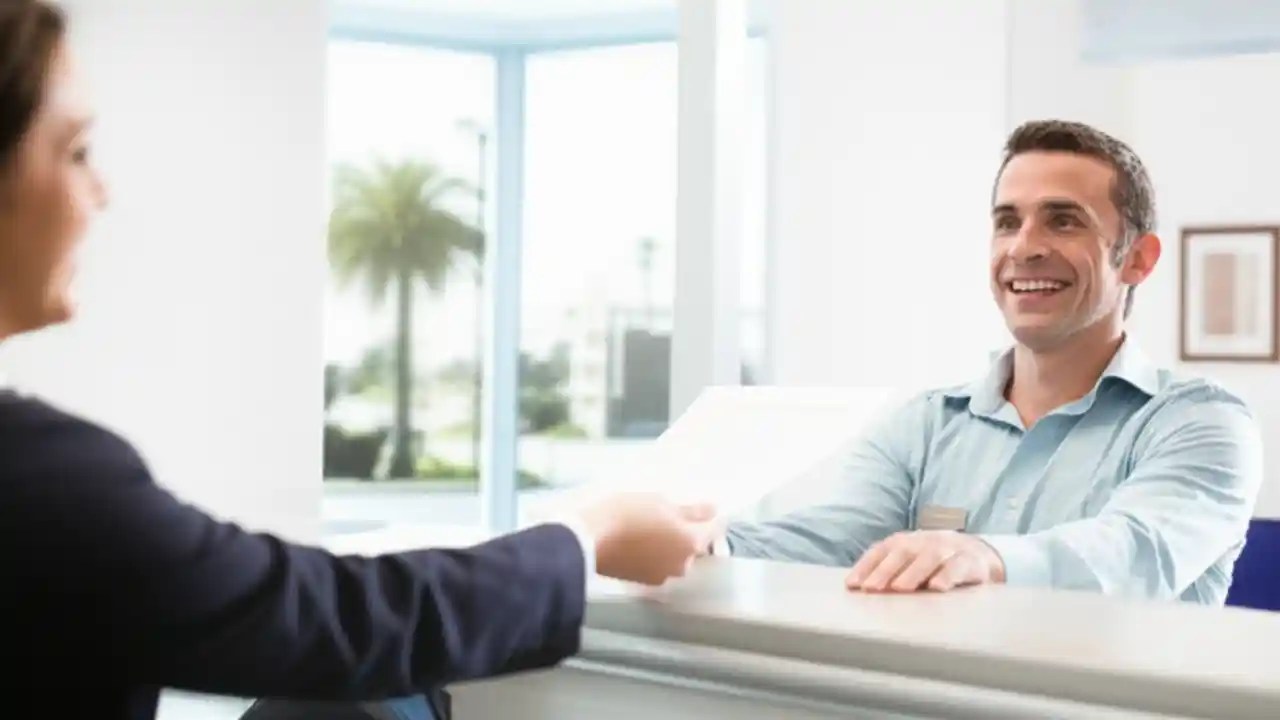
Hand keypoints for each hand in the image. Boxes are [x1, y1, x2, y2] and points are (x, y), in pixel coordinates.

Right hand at [577, 492, 721, 585]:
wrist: (588, 539)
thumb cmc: (626, 514)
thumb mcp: (660, 502)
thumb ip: (691, 510)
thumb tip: (712, 511)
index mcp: (692, 542)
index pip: (716, 528)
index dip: (712, 515)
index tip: (705, 506)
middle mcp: (683, 564)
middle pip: (695, 546)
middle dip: (689, 532)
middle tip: (672, 515)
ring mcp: (663, 576)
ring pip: (676, 557)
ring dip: (671, 545)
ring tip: (652, 527)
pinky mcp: (643, 581)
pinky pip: (659, 565)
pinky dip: (656, 555)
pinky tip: (640, 542)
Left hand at [845, 530, 1004, 592]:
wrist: (979, 554)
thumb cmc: (935, 563)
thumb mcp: (910, 563)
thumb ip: (888, 573)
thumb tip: (857, 589)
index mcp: (906, 542)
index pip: (881, 550)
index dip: (866, 566)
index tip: (852, 585)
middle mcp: (924, 542)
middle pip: (902, 552)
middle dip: (884, 570)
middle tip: (871, 588)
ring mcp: (948, 549)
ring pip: (929, 557)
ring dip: (913, 572)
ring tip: (900, 589)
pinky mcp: (970, 561)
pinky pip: (958, 567)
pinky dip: (947, 576)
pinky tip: (937, 588)